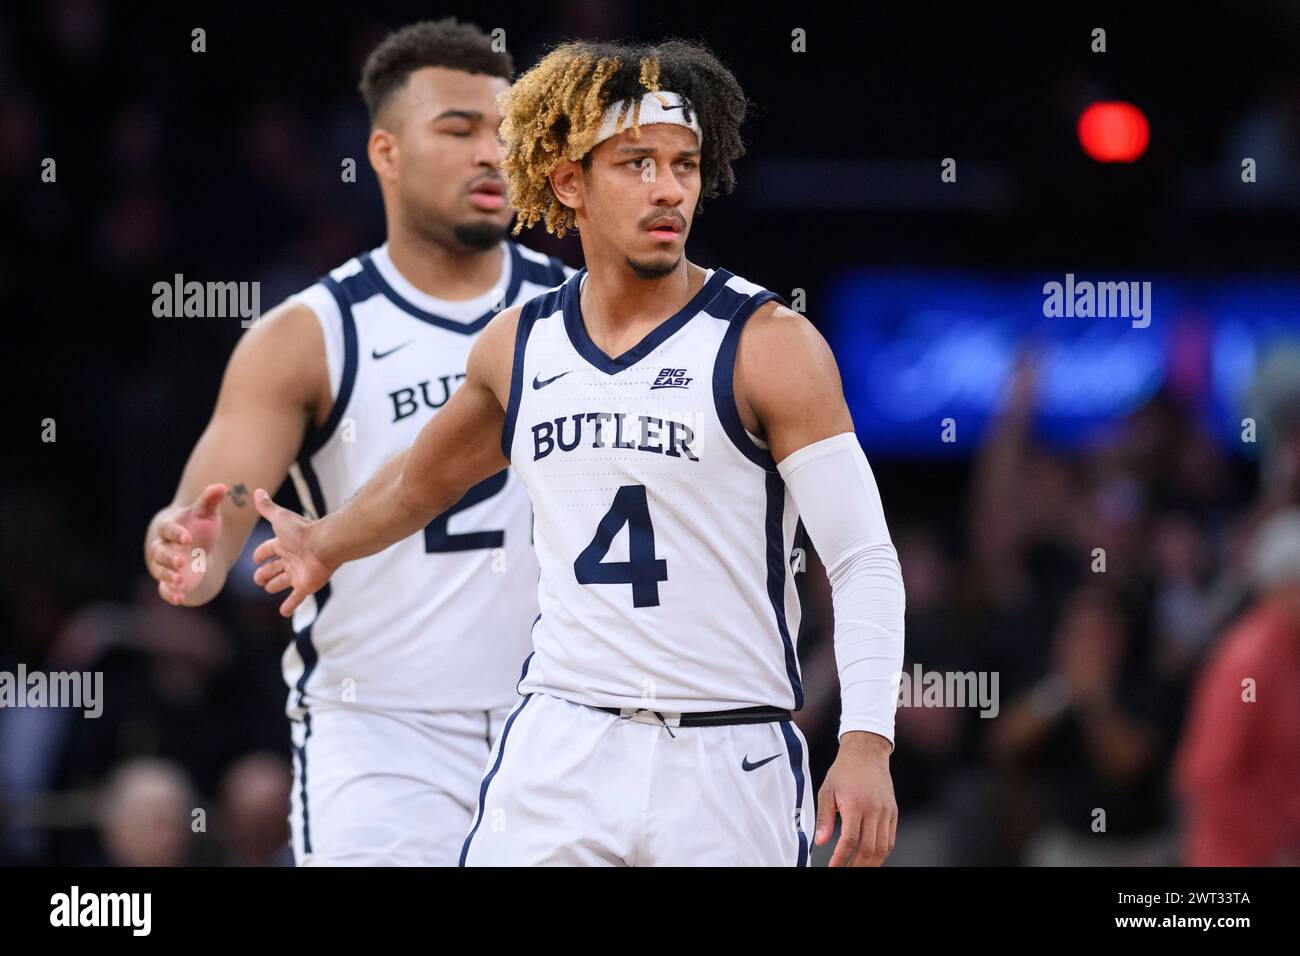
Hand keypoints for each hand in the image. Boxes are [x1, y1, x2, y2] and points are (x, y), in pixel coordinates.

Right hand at [147, 483, 226, 604]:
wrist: (194, 544)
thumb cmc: (200, 526)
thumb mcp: (206, 513)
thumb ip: (210, 500)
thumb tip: (222, 485)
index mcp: (170, 528)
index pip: (168, 529)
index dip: (175, 533)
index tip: (186, 538)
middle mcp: (163, 547)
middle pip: (159, 552)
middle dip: (168, 558)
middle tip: (180, 562)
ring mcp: (164, 565)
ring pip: (160, 571)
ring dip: (168, 577)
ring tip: (180, 581)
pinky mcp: (169, 581)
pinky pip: (164, 588)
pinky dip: (169, 593)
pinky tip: (179, 599)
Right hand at [252, 489, 335, 616]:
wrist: (325, 544)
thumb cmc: (302, 531)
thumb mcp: (280, 517)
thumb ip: (267, 507)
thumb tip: (257, 491)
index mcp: (283, 544)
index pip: (267, 550)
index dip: (260, 554)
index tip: (255, 559)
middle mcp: (290, 559)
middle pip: (273, 568)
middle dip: (264, 574)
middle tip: (258, 579)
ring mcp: (298, 573)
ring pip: (282, 582)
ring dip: (275, 586)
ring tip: (269, 588)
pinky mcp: (306, 586)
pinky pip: (296, 598)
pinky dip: (289, 606)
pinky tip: (283, 613)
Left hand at [814, 731, 896, 866]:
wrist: (866, 753)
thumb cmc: (844, 771)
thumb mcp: (827, 791)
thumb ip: (824, 818)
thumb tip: (821, 841)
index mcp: (856, 805)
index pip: (850, 840)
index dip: (841, 858)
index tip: (833, 867)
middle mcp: (874, 810)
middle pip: (868, 848)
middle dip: (856, 865)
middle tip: (843, 871)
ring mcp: (886, 812)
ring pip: (882, 848)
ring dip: (870, 863)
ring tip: (857, 868)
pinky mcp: (893, 812)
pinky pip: (890, 840)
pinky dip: (882, 853)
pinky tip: (871, 859)